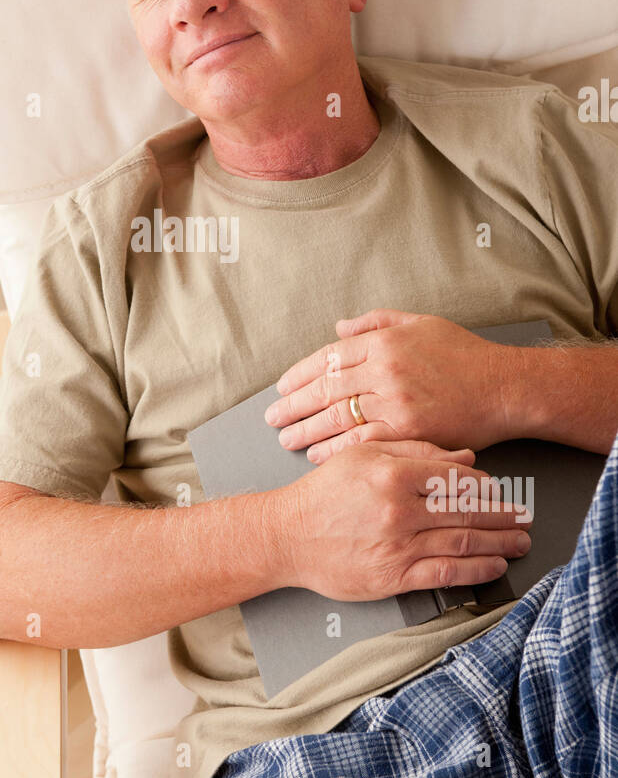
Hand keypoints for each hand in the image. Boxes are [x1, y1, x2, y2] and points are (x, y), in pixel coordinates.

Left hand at [265, 310, 518, 460]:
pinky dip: (335, 449)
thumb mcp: (420, 324)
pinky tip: (318, 455)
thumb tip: (338, 329)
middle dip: (293, 404)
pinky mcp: (409, 431)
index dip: (300, 375)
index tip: (282, 388)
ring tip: (287, 438)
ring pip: (337, 417)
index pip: (327, 358)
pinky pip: (361, 442)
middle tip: (272, 418)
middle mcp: (385, 369)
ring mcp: (396, 401)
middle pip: (325, 389)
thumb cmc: (465, 355)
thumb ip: (376, 323)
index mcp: (384, 342)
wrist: (504, 387)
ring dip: (306, 429)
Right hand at [283, 438, 531, 600]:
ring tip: (520, 542)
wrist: (287, 535)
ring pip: (462, 544)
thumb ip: (415, 451)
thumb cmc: (324, 492)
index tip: (501, 492)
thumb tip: (465, 458)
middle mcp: (399, 511)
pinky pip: (446, 574)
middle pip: (466, 513)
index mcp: (393, 474)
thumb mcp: (363, 455)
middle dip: (503, 516)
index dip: (486, 487)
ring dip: (499, 543)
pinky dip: (476, 570)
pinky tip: (494, 566)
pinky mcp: (392, 577)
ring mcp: (397, 546)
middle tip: (525, 517)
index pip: (455, 479)